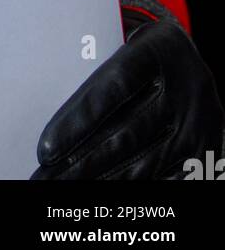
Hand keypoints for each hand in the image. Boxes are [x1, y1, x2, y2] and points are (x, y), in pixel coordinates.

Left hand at [30, 8, 224, 179]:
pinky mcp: (206, 155)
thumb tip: (54, 129)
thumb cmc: (139, 61)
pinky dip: (131, 192)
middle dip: (79, 164)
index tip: (45, 150)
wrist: (191, 65)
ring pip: (143, 166)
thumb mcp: (123, 52)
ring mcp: (198, 126)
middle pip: (125, 136)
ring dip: (99, 183)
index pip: (113, 89)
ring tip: (63, 190)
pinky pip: (165, 181)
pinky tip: (100, 197)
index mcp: (158, 53)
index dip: (78, 122)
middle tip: (43, 179)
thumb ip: (96, 82)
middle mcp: (184, 90)